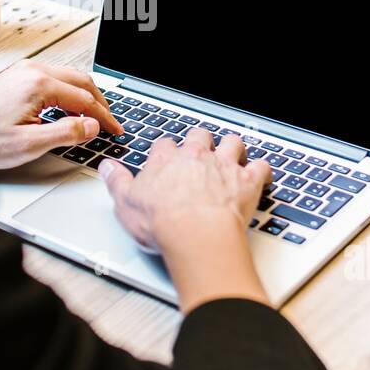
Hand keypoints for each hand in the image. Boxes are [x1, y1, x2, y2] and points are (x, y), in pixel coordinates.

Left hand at [0, 60, 123, 169]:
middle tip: (109, 123)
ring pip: (68, 77)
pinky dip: (68, 93)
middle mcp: (32, 71)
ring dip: (84, 96)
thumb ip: (66, 133)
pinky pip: (53, 79)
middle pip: (81, 81)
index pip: (84, 99)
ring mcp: (23, 72)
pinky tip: (69, 110)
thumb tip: (92, 126)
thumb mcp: (30, 144)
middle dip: (99, 103)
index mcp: (38, 84)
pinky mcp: (17, 78)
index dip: (103, 117)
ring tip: (94, 118)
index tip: (114, 130)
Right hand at [98, 130, 273, 311]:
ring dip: (233, 148)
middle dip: (200, 141)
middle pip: (199, 135)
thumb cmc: (162, 223)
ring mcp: (223, 166)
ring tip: (231, 155)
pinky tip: (260, 176)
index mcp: (166, 161)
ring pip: (232, 143)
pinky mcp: (247, 182)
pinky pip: (261, 167)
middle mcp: (196, 157)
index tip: (166, 158)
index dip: (166, 151)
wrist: (196, 234)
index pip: (164, 145)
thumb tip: (107, 167)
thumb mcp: (126, 204)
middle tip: (200, 152)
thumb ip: (117, 182)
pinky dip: (262, 171)